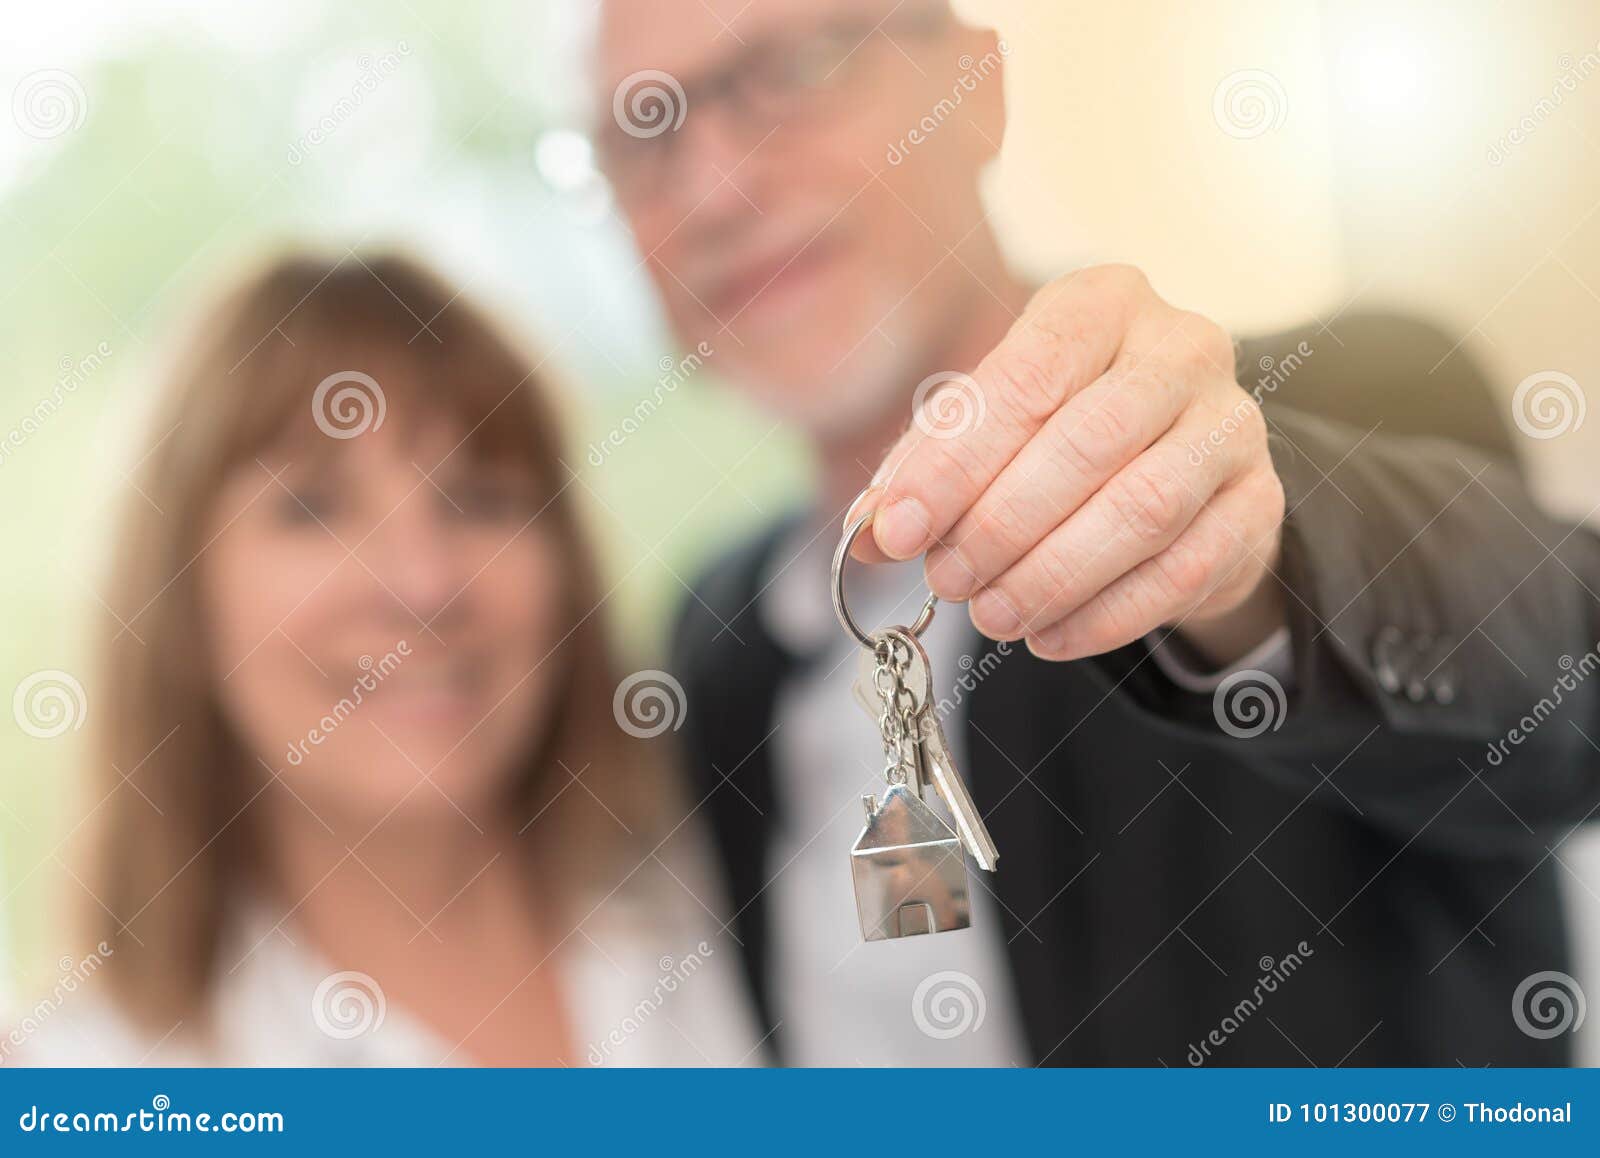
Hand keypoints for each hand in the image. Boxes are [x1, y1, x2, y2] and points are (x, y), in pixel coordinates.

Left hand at [850, 265, 1286, 664]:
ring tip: (993, 615)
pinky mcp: (1258, 502)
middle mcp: (1182, 346)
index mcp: (1102, 303)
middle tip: (948, 580)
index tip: (897, 531)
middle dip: (1002, 525)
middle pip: (1087, 442)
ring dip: (1053, 574)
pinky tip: (1050, 637)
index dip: (953, 464)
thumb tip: (871, 531)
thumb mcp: (986, 430)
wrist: (1175, 466)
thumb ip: (928, 470)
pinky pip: (1184, 568)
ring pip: (1142, 508)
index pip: (1024, 378)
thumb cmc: (1057, 434)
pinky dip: (1107, 614)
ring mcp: (1232, 424)